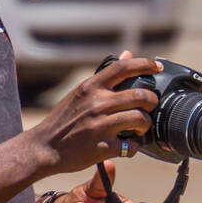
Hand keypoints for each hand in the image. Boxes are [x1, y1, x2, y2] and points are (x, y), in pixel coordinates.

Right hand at [26, 49, 162, 176]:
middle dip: (152, 101)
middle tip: (150, 106)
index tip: (158, 67)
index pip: (124, 68)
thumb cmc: (64, 119)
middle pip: (141, 95)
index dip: (146, 64)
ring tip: (139, 128)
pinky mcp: (103, 147)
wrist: (43, 147)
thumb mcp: (80, 92)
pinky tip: (127, 145)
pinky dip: (133, 146)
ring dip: (145, 124)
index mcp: (91, 87)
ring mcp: (100, 125)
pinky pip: (132, 146)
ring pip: (140, 119)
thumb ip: (105, 76)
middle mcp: (97, 103)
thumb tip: (127, 54)